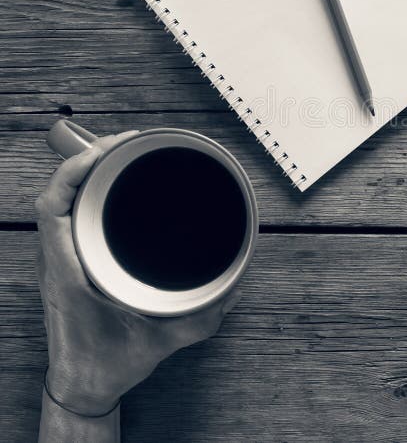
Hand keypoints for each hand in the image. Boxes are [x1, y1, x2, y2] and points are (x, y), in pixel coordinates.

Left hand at [36, 132, 240, 415]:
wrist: (84, 384)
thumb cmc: (109, 362)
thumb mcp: (164, 338)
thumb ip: (202, 316)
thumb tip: (234, 284)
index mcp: (69, 271)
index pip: (54, 205)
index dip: (77, 167)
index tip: (110, 147)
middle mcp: (59, 258)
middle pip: (59, 190)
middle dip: (88, 156)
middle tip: (126, 140)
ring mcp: (60, 258)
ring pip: (61, 200)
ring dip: (84, 171)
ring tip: (118, 152)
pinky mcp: (68, 260)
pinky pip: (66, 214)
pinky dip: (83, 190)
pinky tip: (108, 184)